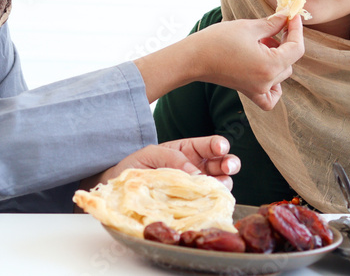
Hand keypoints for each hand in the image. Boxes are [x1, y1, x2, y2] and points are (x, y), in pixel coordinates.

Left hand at [80, 135, 239, 191]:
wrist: (119, 189)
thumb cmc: (134, 167)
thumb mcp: (150, 154)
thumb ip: (172, 159)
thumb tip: (195, 174)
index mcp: (187, 150)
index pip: (210, 145)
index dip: (218, 145)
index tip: (219, 148)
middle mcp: (197, 167)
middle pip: (223, 163)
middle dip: (230, 163)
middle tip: (227, 166)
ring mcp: (196, 186)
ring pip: (222, 182)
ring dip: (225, 182)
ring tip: (219, 185)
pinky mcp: (192, 203)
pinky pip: (208, 201)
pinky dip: (213, 200)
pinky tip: (211, 199)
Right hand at [194, 13, 303, 110]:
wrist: (193, 58)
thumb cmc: (218, 40)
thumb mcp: (249, 27)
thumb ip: (273, 24)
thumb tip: (287, 17)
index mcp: (270, 65)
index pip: (296, 48)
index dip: (297, 29)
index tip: (293, 16)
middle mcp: (266, 81)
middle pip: (290, 61)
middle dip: (286, 41)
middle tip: (275, 25)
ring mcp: (258, 89)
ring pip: (282, 74)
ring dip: (279, 57)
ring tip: (263, 42)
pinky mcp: (249, 92)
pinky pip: (270, 96)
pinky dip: (274, 86)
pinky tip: (267, 70)